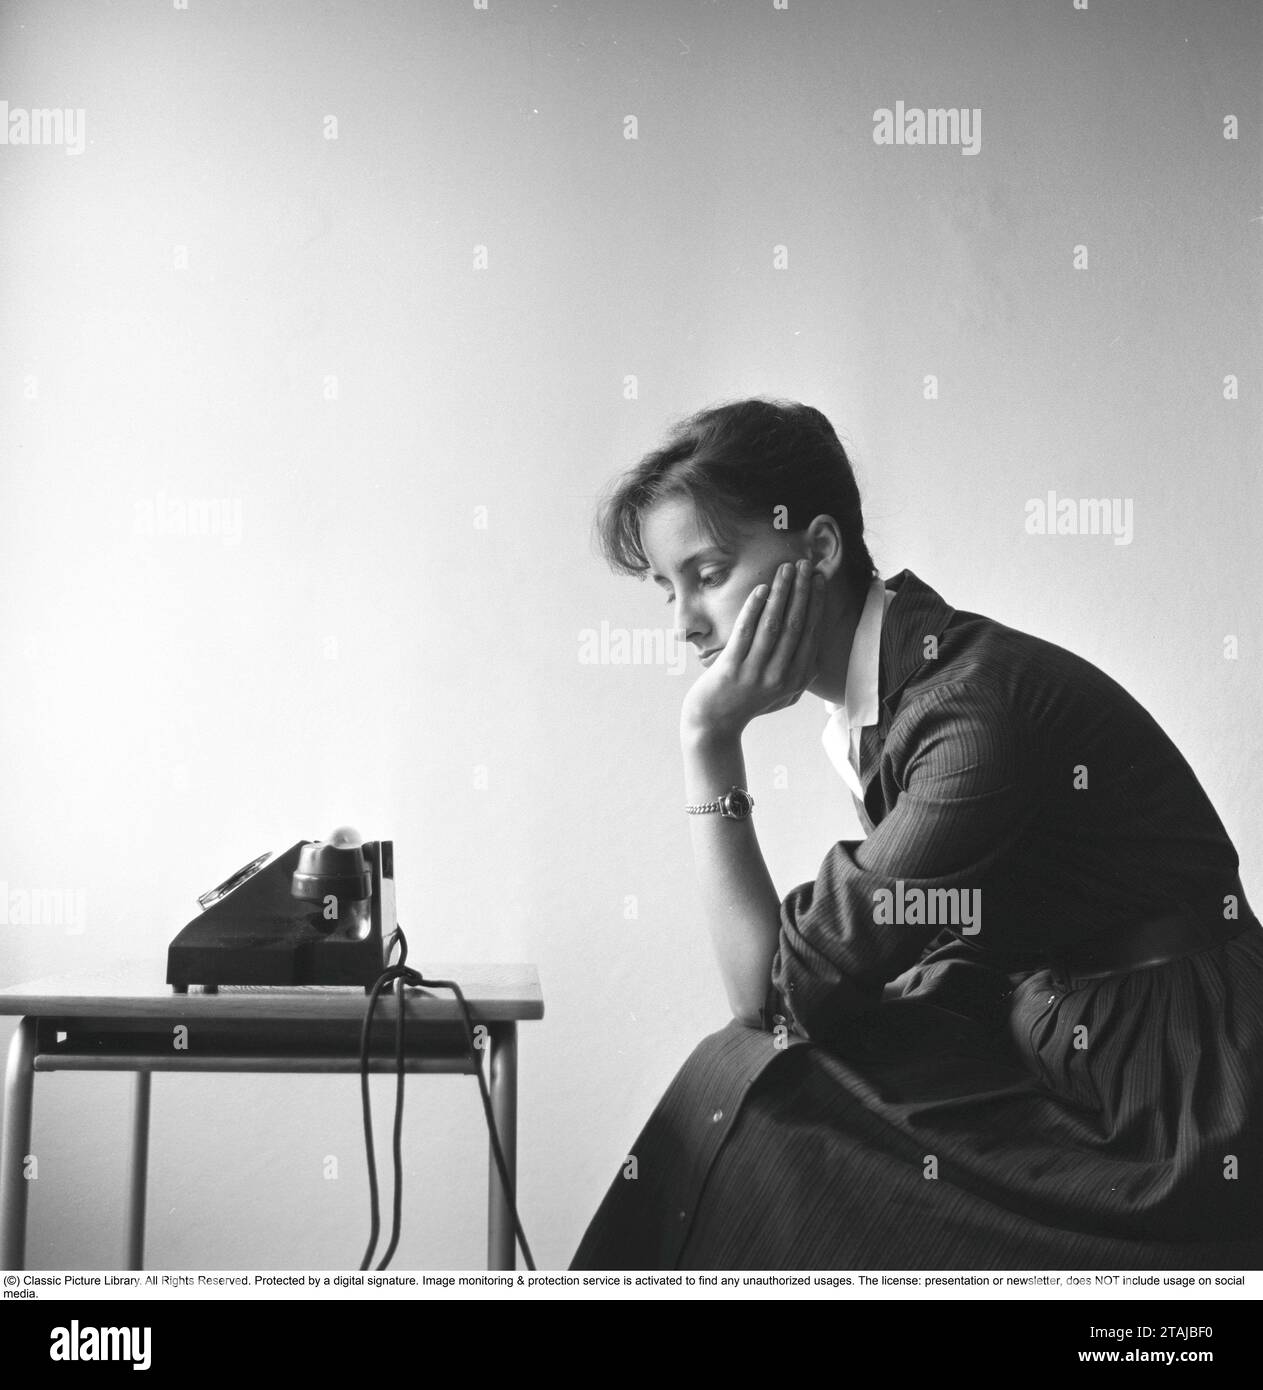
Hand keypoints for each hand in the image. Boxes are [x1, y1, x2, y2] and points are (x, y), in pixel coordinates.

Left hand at [680, 559, 825, 740]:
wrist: (715, 724)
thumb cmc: (750, 705)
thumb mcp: (784, 696)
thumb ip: (802, 677)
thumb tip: (818, 653)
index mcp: (797, 679)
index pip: (811, 633)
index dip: (816, 604)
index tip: (819, 578)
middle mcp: (780, 676)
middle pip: (796, 625)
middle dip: (803, 591)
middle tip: (806, 564)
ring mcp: (756, 673)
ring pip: (773, 625)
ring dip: (781, 593)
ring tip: (786, 568)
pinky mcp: (732, 669)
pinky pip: (745, 632)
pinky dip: (754, 609)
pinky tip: (761, 589)